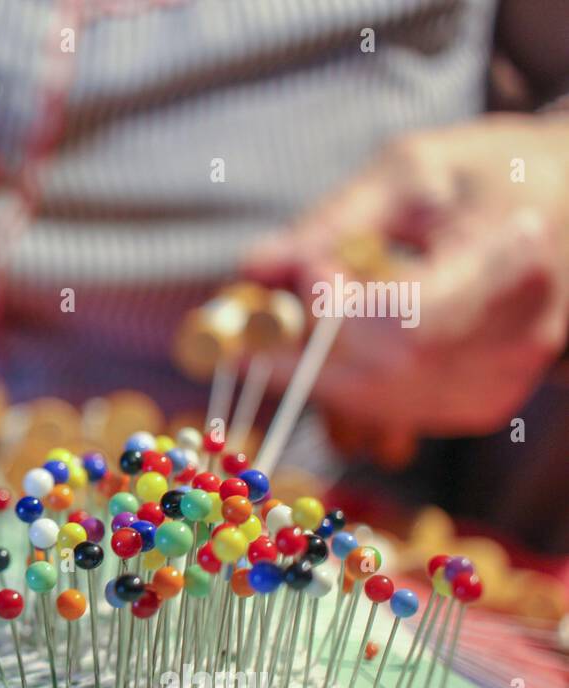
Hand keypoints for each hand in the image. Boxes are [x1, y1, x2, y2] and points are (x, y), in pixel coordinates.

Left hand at [244, 114, 568, 435]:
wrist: (567, 201)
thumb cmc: (486, 172)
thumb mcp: (407, 171)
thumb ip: (329, 221)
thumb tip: (251, 270)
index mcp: (511, 257)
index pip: (407, 320)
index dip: (335, 312)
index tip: (300, 271)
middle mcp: (519, 334)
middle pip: (388, 376)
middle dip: (302, 354)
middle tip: (249, 328)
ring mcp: (507, 379)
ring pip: (386, 408)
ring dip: (316, 378)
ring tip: (287, 331)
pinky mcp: (485, 402)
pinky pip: (398, 417)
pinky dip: (348, 393)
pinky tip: (330, 354)